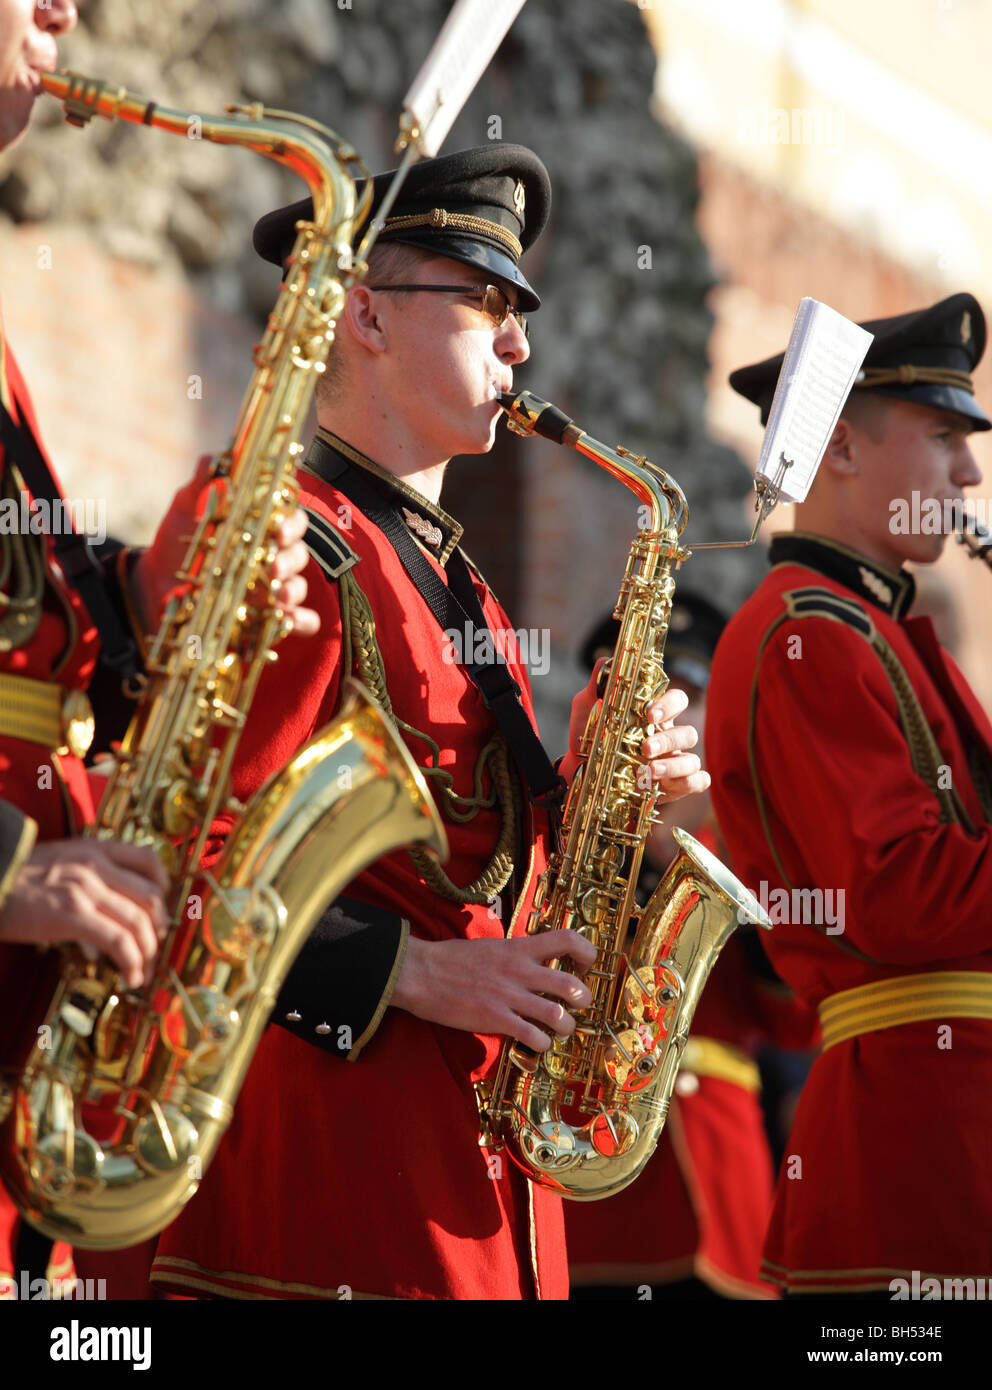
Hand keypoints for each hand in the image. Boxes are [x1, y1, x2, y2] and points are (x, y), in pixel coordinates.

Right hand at [0, 840, 168, 988]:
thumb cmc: (17, 878)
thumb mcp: (60, 863)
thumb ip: (90, 881)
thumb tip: (105, 927)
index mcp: (95, 849)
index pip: (149, 860)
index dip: (164, 889)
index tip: (160, 911)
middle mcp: (97, 865)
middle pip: (151, 897)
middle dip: (159, 929)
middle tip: (152, 948)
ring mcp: (86, 888)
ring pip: (139, 921)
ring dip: (148, 952)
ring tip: (143, 970)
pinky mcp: (73, 914)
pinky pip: (118, 940)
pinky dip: (132, 961)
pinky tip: (131, 976)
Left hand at [131, 455, 319, 638]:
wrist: (154, 582)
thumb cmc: (177, 539)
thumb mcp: (186, 505)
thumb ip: (204, 481)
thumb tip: (215, 458)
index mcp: (261, 527)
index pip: (291, 520)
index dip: (292, 524)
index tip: (278, 530)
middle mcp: (272, 556)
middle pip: (299, 554)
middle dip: (290, 559)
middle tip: (273, 567)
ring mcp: (271, 588)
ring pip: (300, 586)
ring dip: (294, 590)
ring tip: (278, 595)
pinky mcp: (267, 618)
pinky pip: (300, 622)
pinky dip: (303, 621)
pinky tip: (291, 620)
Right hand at [391, 930, 597, 1050]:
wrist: (420, 973)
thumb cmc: (451, 960)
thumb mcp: (491, 947)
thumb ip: (516, 955)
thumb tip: (535, 963)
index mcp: (519, 948)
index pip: (567, 939)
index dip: (586, 953)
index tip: (584, 966)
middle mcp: (520, 970)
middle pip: (571, 985)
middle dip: (584, 999)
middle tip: (578, 1005)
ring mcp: (509, 996)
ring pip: (558, 1015)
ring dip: (567, 1027)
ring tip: (561, 1029)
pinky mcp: (495, 1019)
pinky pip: (534, 1036)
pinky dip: (542, 1043)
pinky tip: (537, 1042)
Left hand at [559, 667, 709, 802]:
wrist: (580, 774)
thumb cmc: (589, 739)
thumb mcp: (586, 709)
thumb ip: (596, 686)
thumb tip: (606, 661)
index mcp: (654, 717)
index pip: (677, 701)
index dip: (670, 705)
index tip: (649, 714)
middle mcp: (669, 738)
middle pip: (688, 733)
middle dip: (668, 740)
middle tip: (644, 749)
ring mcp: (674, 762)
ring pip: (693, 760)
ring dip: (673, 766)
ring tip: (647, 772)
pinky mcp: (676, 786)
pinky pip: (698, 782)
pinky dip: (687, 783)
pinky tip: (664, 787)